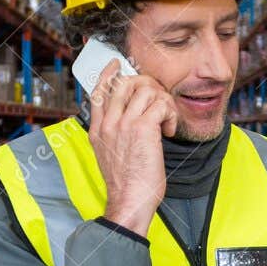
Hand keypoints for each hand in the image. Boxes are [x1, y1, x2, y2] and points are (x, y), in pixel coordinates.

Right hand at [87, 59, 177, 234]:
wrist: (129, 201)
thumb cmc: (125, 184)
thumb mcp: (110, 155)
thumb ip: (114, 135)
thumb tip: (129, 120)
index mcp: (97, 130)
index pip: (98, 91)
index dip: (108, 74)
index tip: (117, 64)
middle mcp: (107, 123)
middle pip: (125, 82)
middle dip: (148, 85)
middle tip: (159, 100)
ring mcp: (123, 123)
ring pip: (146, 89)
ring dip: (163, 101)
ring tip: (165, 121)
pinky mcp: (142, 128)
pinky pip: (161, 104)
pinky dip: (170, 114)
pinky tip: (168, 130)